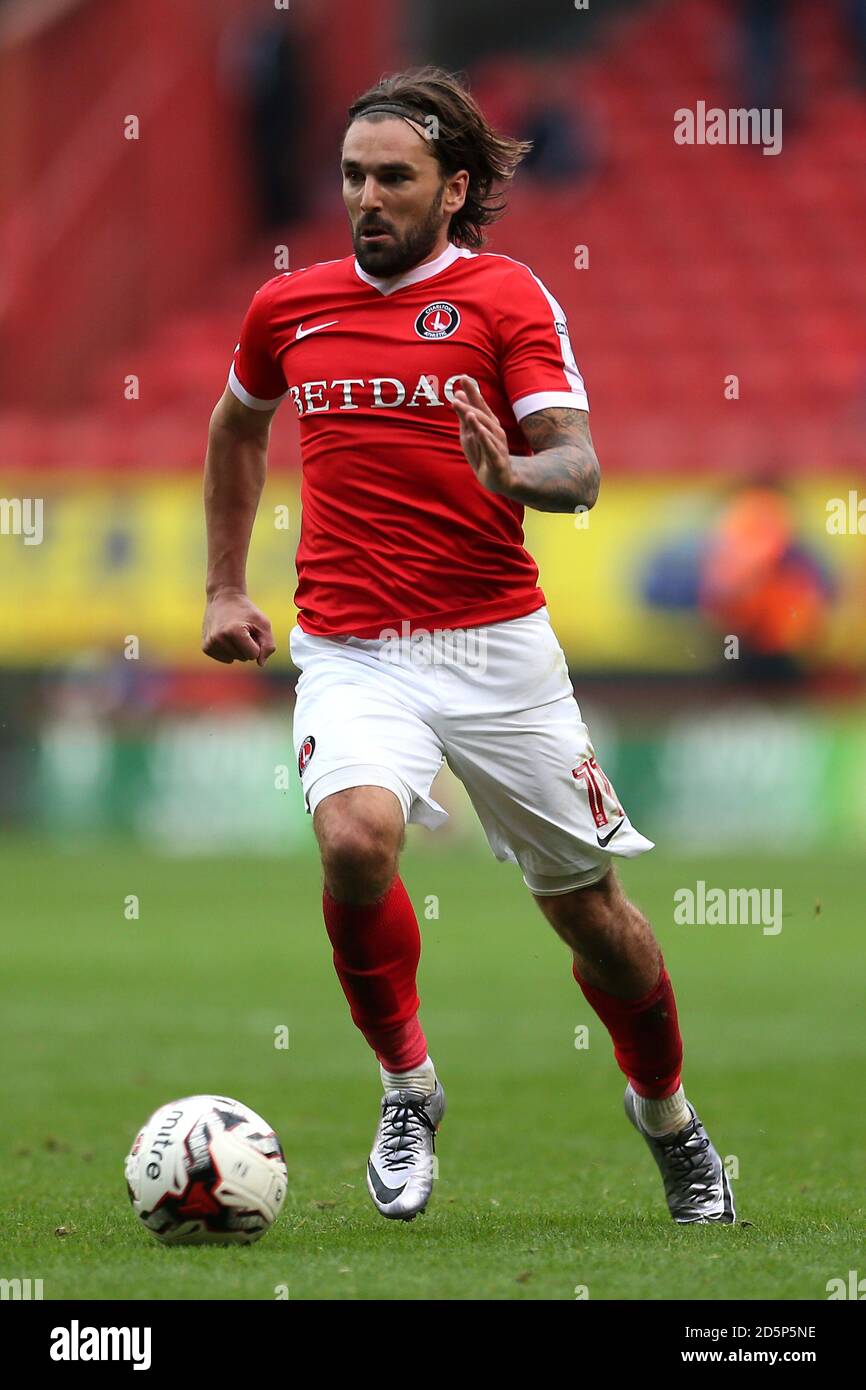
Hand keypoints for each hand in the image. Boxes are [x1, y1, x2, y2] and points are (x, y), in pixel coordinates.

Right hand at [202, 590, 275, 665]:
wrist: (224, 597)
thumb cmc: (246, 611)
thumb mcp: (263, 624)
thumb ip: (268, 645)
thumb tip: (260, 663)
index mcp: (234, 632)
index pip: (254, 655)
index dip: (257, 643)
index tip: (251, 630)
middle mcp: (219, 639)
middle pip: (245, 658)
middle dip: (247, 645)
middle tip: (241, 628)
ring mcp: (210, 643)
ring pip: (235, 659)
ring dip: (238, 648)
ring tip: (234, 631)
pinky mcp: (206, 647)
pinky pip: (226, 659)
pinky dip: (230, 650)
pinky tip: (226, 637)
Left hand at [451, 376, 514, 495]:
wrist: (500, 479)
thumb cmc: (483, 453)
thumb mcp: (470, 432)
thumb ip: (465, 414)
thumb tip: (456, 393)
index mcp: (488, 424)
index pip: (479, 405)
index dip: (472, 391)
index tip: (463, 377)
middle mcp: (494, 431)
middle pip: (483, 415)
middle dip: (472, 404)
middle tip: (457, 395)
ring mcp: (497, 445)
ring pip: (487, 431)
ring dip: (477, 421)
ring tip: (468, 412)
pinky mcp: (497, 460)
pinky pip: (491, 448)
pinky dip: (485, 439)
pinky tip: (478, 431)